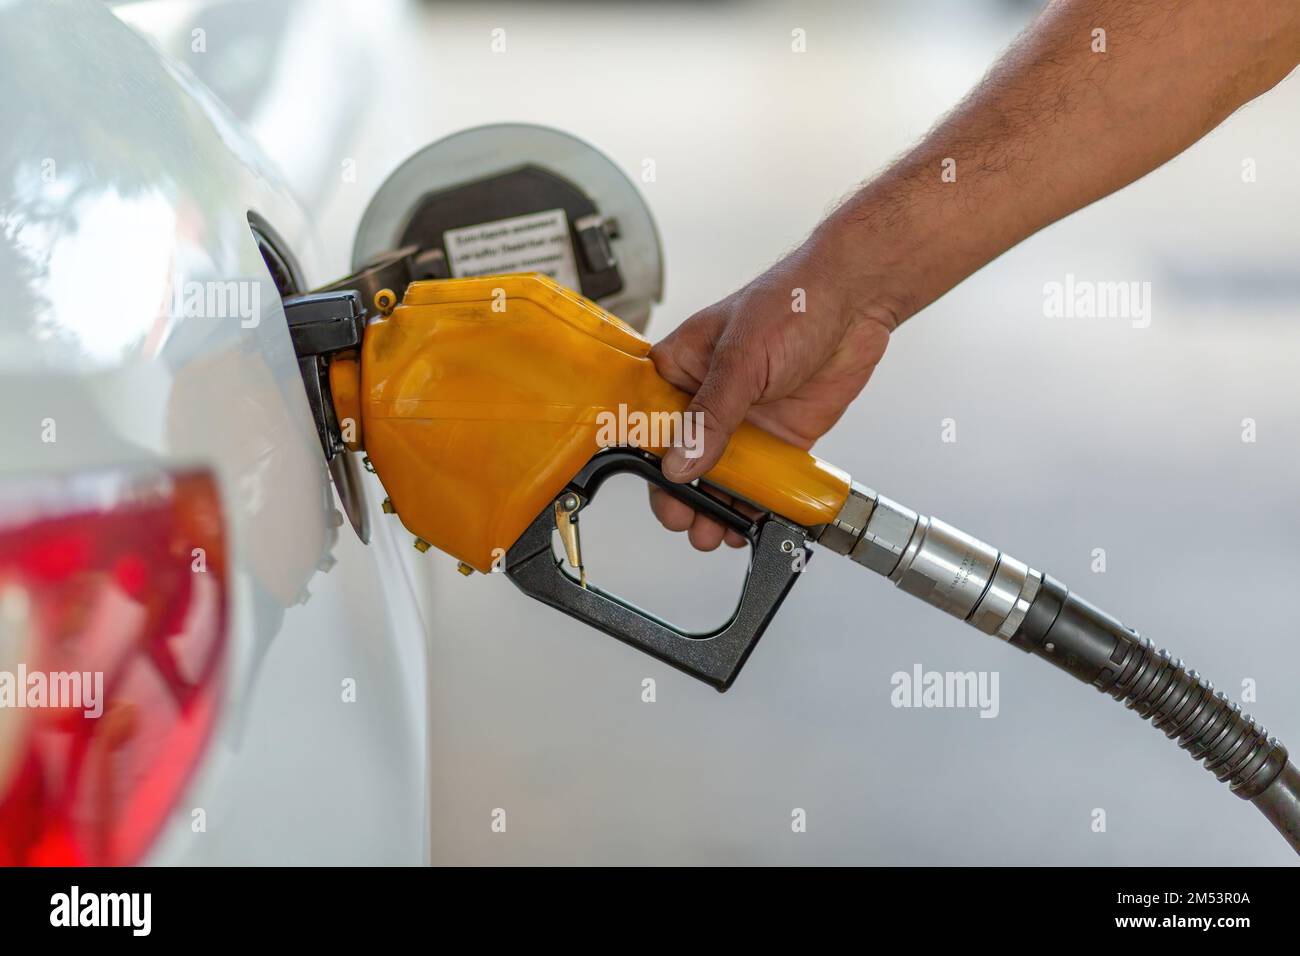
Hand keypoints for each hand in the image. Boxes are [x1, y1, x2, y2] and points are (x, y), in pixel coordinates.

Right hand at [648, 236, 895, 549]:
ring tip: (713, 532)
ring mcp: (740, 422)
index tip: (658, 488)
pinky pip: (756, 482)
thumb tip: (680, 462)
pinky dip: (749, 507)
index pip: (647, 423)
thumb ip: (711, 415)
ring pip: (716, 478)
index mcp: (680, 368)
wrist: (856, 301)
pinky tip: (745, 524)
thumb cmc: (793, 301)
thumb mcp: (742, 358)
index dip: (646, 461)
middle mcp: (705, 399)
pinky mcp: (775, 439)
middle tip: (686, 519)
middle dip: (679, 495)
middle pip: (679, 460)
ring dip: (712, 509)